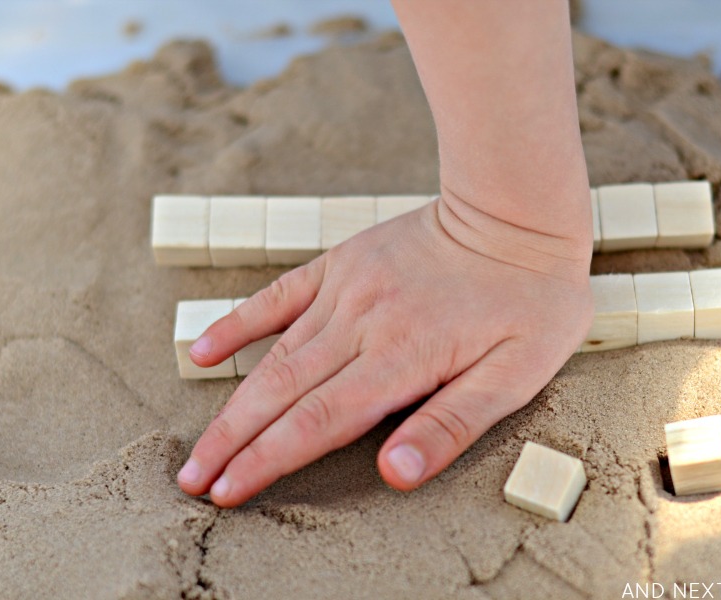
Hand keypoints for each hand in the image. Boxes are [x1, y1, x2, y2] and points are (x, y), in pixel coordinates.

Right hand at [176, 194, 593, 506]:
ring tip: (199, 445)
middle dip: (233, 442)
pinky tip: (206, 350)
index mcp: (402, 357)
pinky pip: (278, 295)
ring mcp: (346, 289)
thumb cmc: (529, 301)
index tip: (227, 491)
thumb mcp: (516, 373)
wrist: (515, 212)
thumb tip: (395, 474)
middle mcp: (362, 324)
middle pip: (283, 393)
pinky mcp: (341, 264)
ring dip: (233, 403)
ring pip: (276, 354)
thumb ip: (451, 423)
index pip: (319, 421)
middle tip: (191, 481)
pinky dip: (239, 323)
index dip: (268, 460)